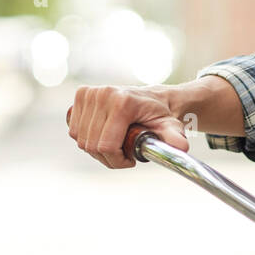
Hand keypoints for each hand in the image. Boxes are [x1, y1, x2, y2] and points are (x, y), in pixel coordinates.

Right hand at [67, 84, 189, 168]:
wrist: (154, 98)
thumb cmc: (161, 116)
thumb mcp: (171, 128)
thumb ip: (175, 139)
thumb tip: (180, 147)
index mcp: (122, 103)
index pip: (106, 145)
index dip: (117, 161)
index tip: (131, 160)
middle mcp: (102, 95)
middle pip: (91, 145)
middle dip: (108, 158)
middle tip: (124, 155)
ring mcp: (89, 93)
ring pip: (80, 139)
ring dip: (97, 149)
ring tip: (116, 144)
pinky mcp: (81, 94)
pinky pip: (74, 129)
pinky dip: (87, 138)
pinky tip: (103, 135)